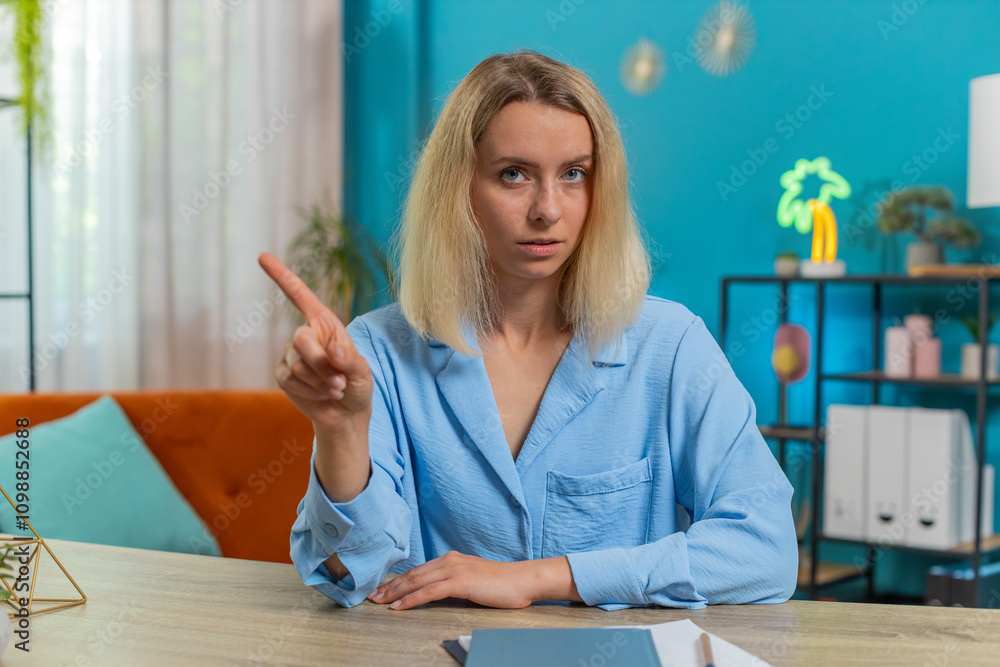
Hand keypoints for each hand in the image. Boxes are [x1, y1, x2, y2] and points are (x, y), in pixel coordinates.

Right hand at [258, 252, 372, 432]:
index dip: (282, 276)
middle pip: (301, 340)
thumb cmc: (357, 385)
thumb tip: (334, 351)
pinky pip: (289, 380)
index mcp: (325, 324)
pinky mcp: (283, 375)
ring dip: (320, 382)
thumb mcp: (363, 372)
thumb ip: (350, 360)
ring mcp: (291, 355)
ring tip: (335, 389)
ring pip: (297, 365)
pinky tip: (321, 395)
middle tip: (340, 381)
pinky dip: (309, 391)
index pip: (300, 295)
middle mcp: (305, 335)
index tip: (262, 256)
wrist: (345, 413)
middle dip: (321, 364)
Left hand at [366, 551, 537, 609]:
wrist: (522, 580)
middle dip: (390, 587)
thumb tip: (436, 592)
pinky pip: (428, 592)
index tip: (383, 590)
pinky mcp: (459, 582)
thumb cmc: (501, 584)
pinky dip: (411, 599)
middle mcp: (449, 560)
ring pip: (416, 582)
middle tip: (372, 597)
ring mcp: (454, 569)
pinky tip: (399, 607)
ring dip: (395, 593)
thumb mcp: (472, 580)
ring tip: (380, 602)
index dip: (398, 581)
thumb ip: (454, 582)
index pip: (418, 571)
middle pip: (412, 575)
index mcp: (451, 559)